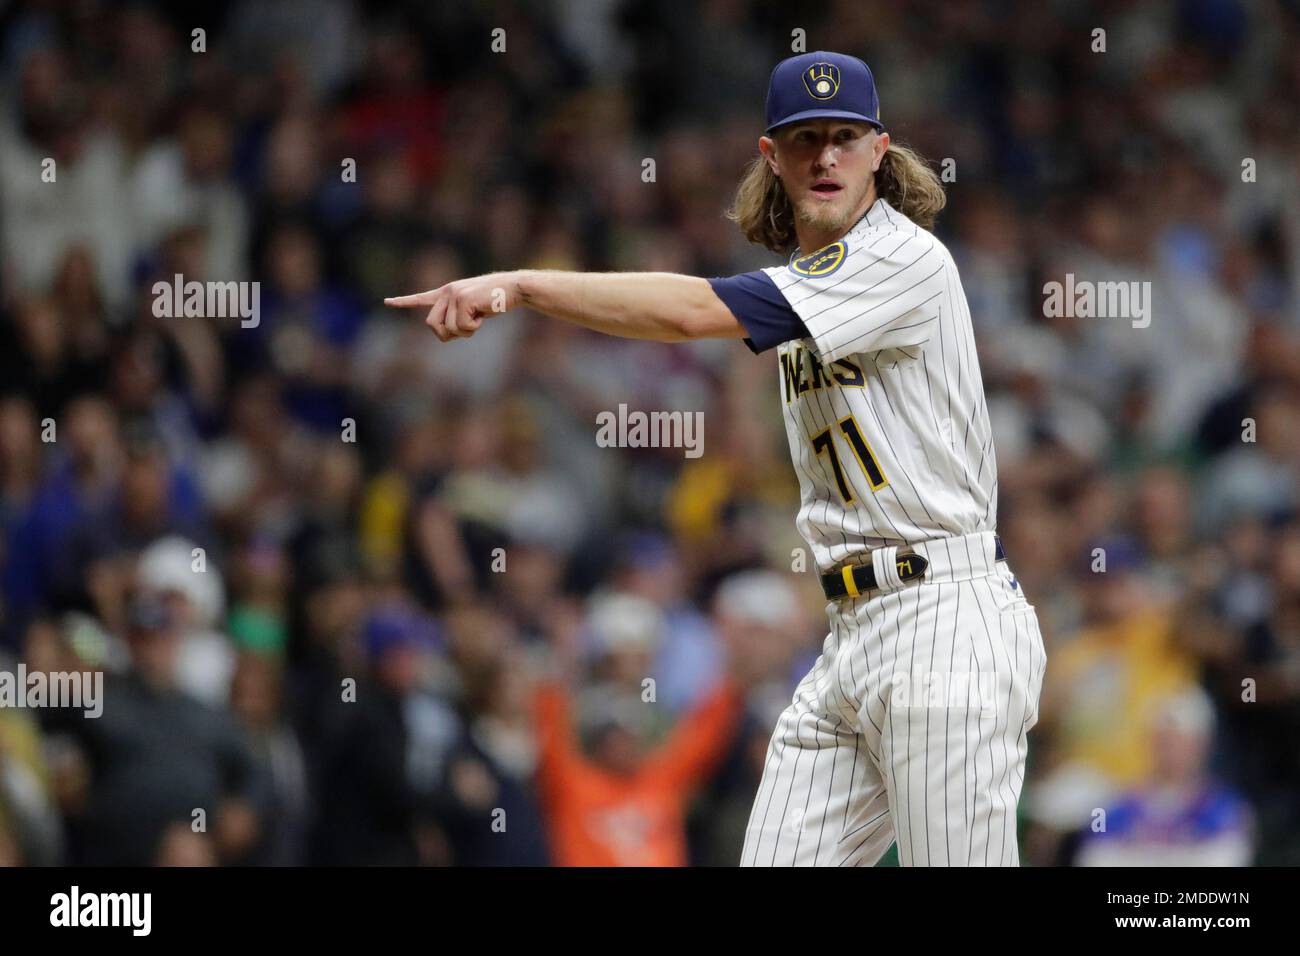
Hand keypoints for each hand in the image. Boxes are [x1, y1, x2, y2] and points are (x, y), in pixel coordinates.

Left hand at [384, 271, 521, 341]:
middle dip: (449, 334)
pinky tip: (483, 315)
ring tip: (480, 317)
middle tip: (469, 328)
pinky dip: (475, 328)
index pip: (421, 298)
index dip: (404, 302)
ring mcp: (453, 295)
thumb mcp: (473, 310)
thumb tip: (443, 332)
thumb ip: (456, 318)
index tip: (386, 302)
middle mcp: (446, 292)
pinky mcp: (463, 299)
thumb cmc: (496, 300)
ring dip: (467, 331)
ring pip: (449, 329)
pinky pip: (463, 327)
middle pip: (432, 325)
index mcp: (447, 292)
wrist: (513, 288)